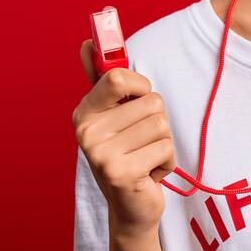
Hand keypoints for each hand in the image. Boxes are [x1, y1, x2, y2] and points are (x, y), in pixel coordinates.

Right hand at [72, 39, 177, 236]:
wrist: (131, 207)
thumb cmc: (127, 154)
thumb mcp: (113, 116)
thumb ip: (103, 80)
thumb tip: (88, 43)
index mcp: (84, 113)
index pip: (119, 78)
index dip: (141, 86)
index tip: (136, 101)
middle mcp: (87, 132)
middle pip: (151, 102)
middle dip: (157, 121)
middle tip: (140, 142)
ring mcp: (101, 154)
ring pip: (162, 125)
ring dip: (163, 143)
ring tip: (145, 158)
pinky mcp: (121, 173)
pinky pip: (166, 149)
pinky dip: (166, 162)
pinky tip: (149, 173)